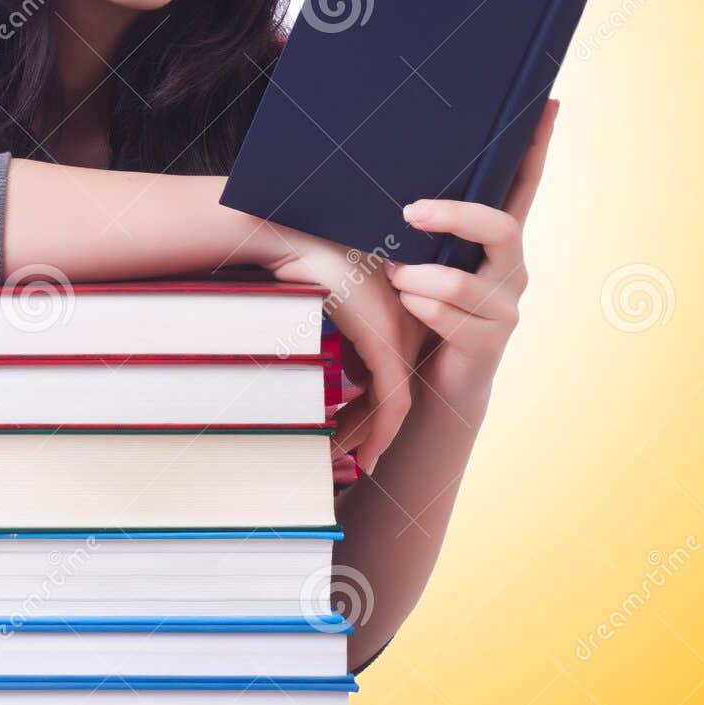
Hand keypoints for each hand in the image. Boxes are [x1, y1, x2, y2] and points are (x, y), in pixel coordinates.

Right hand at [265, 227, 424, 474]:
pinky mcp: (387, 347)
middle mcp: (401, 329)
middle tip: (351, 456)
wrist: (301, 245)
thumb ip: (346, 338)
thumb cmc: (305, 270)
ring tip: (350, 459)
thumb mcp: (331, 308)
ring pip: (395, 405)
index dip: (377, 409)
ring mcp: (397, 339)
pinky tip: (365, 454)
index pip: (391, 374)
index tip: (360, 437)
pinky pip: (392, 403)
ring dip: (373, 436)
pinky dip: (381, 432)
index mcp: (391, 317)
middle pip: (394, 394)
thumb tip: (347, 370)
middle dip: (370, 429)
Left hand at [383, 98, 559, 408]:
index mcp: (497, 243)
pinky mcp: (490, 342)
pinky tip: (406, 308)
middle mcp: (511, 269)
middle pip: (501, 226)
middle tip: (410, 212)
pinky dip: (417, 307)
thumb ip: (420, 231)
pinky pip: (447, 316)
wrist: (432, 387)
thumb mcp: (422, 262)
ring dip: (416, 278)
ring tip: (394, 280)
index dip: (537, 147)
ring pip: (459, 282)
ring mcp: (505, 307)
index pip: (523, 187)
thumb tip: (384, 184)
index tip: (550, 105)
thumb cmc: (420, 312)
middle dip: (454, 216)